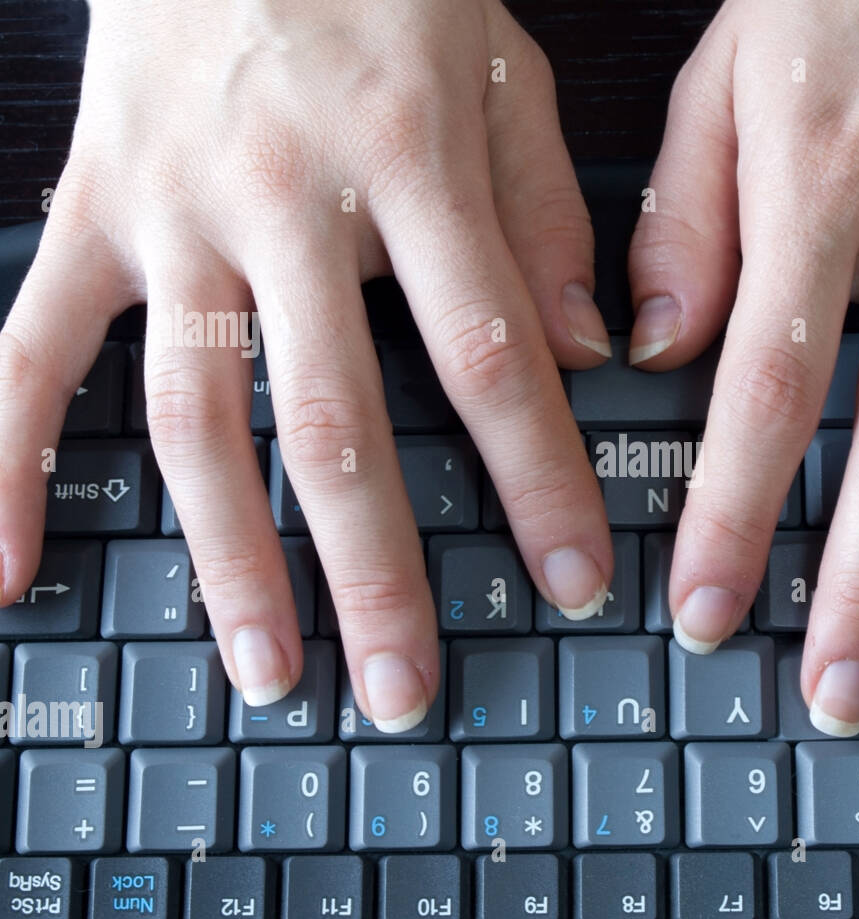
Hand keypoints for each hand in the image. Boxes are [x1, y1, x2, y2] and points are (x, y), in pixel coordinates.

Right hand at [0, 0, 613, 729]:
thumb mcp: (501, 68)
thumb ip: (545, 215)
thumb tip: (580, 353)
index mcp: (410, 164)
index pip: (490, 359)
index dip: (537, 483)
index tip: (571, 582)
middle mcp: (283, 202)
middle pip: (334, 424)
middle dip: (376, 572)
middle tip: (406, 689)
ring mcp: (170, 214)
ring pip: (194, 417)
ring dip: (229, 560)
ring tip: (267, 672)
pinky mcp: (88, 212)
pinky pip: (27, 351)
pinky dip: (7, 460)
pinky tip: (6, 566)